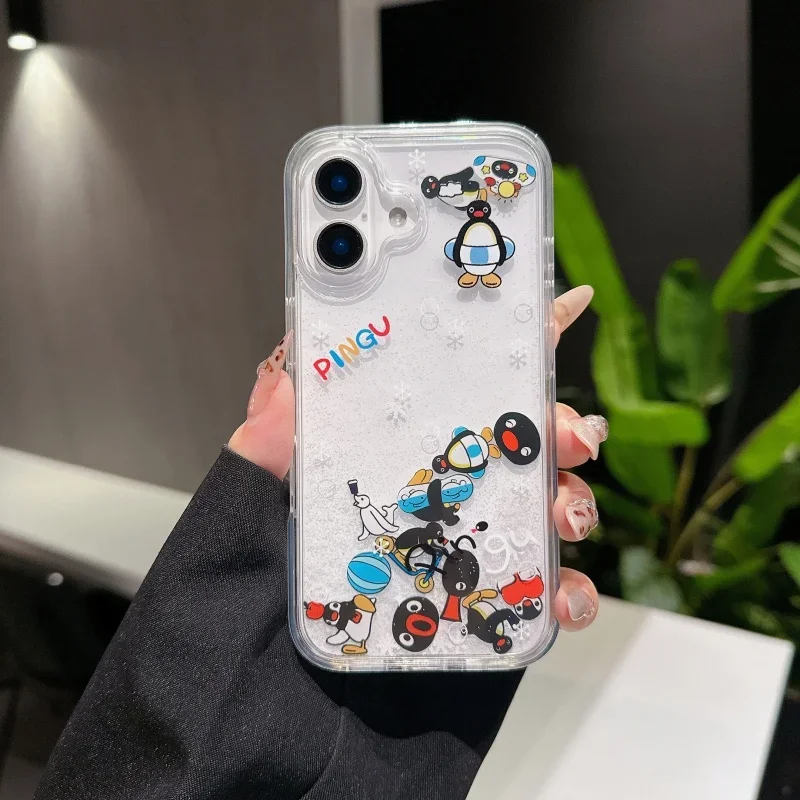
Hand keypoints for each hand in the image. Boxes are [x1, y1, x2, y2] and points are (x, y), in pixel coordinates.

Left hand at [228, 285, 604, 633]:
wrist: (254, 737)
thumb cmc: (235, 628)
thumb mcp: (233, 529)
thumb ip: (257, 459)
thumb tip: (287, 381)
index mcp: (370, 465)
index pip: (432, 390)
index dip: (493, 347)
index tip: (552, 306)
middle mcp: (419, 502)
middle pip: (505, 444)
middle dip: (549, 426)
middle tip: (564, 435)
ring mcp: (454, 556)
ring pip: (536, 511)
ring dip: (570, 502)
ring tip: (564, 517)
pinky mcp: (478, 615)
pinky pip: (540, 597)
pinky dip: (570, 594)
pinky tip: (564, 599)